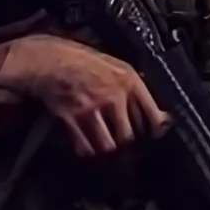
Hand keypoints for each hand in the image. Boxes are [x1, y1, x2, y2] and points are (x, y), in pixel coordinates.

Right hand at [5, 34, 169, 156]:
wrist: (50, 60)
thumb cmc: (85, 63)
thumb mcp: (118, 68)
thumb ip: (137, 90)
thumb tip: (159, 116)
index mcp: (129, 82)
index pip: (153, 117)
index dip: (154, 132)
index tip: (152, 137)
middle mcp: (114, 97)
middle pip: (129, 137)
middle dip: (124, 141)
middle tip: (120, 139)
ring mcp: (92, 109)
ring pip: (108, 146)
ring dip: (105, 147)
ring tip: (102, 142)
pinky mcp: (71, 119)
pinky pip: (84, 147)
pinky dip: (85, 149)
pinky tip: (85, 141)